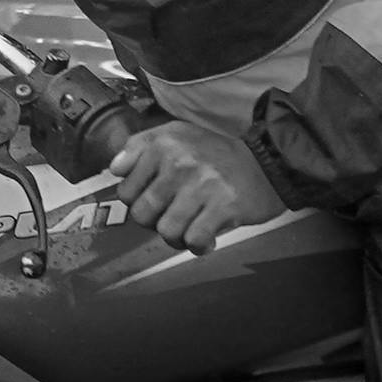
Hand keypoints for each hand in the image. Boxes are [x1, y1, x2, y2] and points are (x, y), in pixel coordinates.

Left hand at [101, 120, 278, 251]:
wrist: (266, 162)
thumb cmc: (215, 154)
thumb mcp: (176, 135)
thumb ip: (138, 146)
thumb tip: (114, 170)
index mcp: (162, 144)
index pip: (125, 191)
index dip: (139, 202)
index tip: (157, 200)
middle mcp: (180, 162)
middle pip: (142, 215)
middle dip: (156, 223)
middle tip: (175, 215)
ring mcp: (202, 185)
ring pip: (166, 232)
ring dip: (178, 237)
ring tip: (191, 226)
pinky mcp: (224, 206)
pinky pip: (194, 240)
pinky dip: (199, 246)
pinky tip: (207, 237)